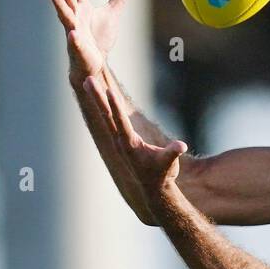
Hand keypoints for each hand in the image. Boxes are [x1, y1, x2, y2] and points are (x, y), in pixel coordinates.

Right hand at [48, 0, 135, 86]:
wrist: (93, 64)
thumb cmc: (98, 38)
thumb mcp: (111, 14)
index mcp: (81, 6)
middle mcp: (74, 16)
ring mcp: (74, 31)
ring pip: (64, 16)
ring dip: (58, 4)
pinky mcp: (78, 49)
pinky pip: (75, 43)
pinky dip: (74, 39)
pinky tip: (73, 34)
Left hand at [82, 74, 188, 210]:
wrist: (152, 188)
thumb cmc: (163, 174)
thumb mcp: (169, 164)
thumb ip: (173, 153)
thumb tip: (181, 146)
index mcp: (130, 145)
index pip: (121, 122)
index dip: (116, 107)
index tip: (109, 91)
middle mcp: (121, 141)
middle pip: (107, 115)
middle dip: (98, 98)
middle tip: (87, 80)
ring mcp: (118, 140)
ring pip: (105, 115)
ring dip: (97, 98)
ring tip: (87, 81)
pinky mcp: (120, 140)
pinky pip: (109, 119)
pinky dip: (103, 106)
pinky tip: (98, 95)